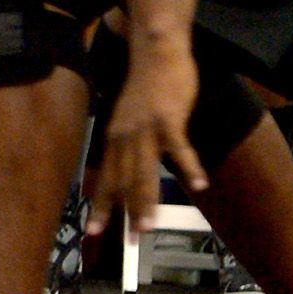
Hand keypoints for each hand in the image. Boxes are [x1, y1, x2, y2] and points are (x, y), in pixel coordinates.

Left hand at [86, 41, 206, 234]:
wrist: (154, 50)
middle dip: (123, 213)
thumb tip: (125, 168)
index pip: (105, 178)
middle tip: (127, 242)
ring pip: (145, 170)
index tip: (93, 232)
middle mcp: (124, 135)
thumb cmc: (147, 87)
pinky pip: (179, 146)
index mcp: (114, 137)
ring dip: (147, 201)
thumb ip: (127, 143)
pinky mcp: (168, 117)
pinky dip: (188, 165)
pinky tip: (199, 183)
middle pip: (123, 181)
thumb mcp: (129, 117)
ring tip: (150, 228)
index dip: (99, 205)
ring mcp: (146, 127)